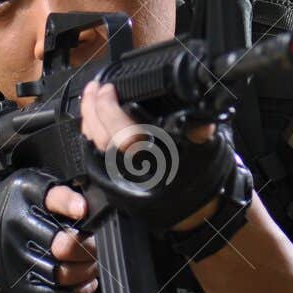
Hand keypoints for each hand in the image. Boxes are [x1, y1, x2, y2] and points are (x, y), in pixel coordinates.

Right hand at [0, 170, 97, 292]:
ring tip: (92, 264)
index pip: (53, 198)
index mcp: (23, 194)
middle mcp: (15, 225)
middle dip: (90, 248)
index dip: (72, 205)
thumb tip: (93, 207)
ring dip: (86, 271)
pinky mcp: (16, 285)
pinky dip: (76, 292)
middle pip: (65, 244)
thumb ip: (63, 192)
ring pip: (63, 272)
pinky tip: (84, 282)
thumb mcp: (35, 187)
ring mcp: (14, 258)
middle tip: (97, 247)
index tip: (83, 211)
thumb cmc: (19, 208)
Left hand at [78, 79, 229, 230]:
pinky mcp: (110, 180)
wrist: (191, 205)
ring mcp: (117, 177)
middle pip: (99, 137)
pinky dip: (88, 134)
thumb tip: (203, 121)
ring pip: (91, 146)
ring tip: (90, 96)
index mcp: (151, 161)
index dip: (110, 107)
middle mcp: (130, 171)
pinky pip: (92, 154)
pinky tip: (91, 119)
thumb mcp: (205, 152)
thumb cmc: (198, 177)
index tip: (109, 88)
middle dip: (92, 108)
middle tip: (95, 86)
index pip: (121, 133)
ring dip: (87, 119)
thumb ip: (200, 132)